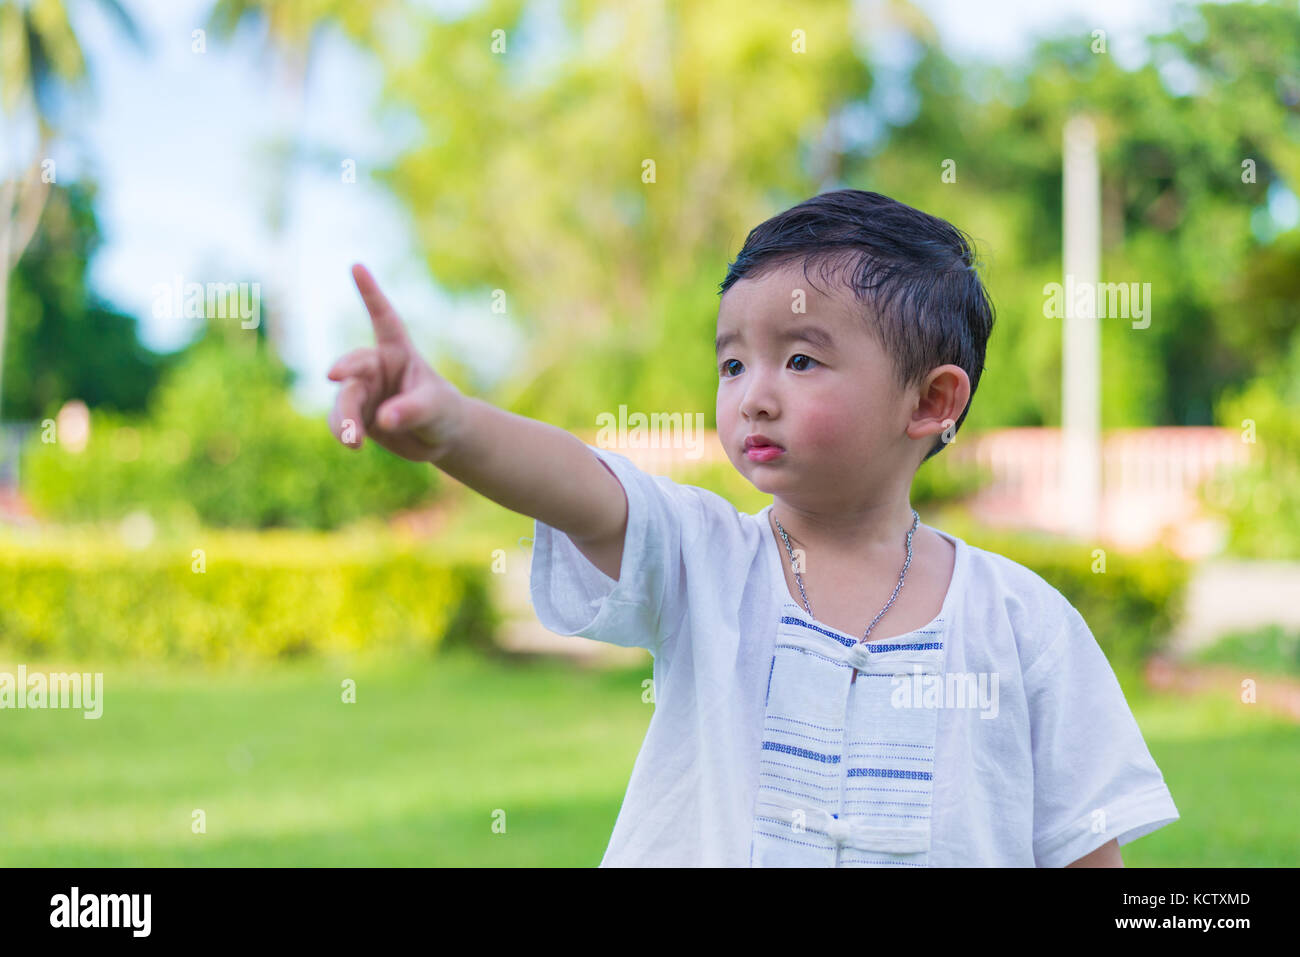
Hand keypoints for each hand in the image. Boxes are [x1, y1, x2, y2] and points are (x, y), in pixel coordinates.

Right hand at [327, 263, 467, 463]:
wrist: (438, 436)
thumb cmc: (443, 412)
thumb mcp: (436, 409)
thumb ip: (412, 411)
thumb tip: (383, 419)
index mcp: (398, 352)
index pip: (383, 318)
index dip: (371, 293)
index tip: (357, 266)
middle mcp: (375, 366)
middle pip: (353, 367)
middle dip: (344, 371)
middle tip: (334, 375)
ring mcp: (362, 390)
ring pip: (343, 398)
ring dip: (345, 417)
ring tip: (354, 441)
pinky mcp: (354, 414)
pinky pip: (339, 421)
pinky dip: (342, 431)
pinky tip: (353, 444)